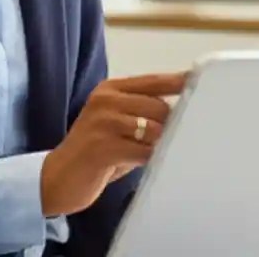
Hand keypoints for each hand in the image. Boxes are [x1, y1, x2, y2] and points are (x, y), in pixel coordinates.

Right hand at [40, 72, 186, 216]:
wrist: (57, 178)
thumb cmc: (95, 152)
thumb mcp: (115, 123)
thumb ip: (140, 111)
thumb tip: (182, 110)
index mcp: (110, 90)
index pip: (153, 81)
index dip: (178, 82)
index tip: (201, 83)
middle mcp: (106, 101)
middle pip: (158, 107)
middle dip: (170, 125)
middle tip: (172, 140)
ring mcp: (103, 123)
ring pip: (154, 129)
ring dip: (162, 145)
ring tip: (157, 154)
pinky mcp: (103, 148)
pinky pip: (143, 152)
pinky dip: (151, 159)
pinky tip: (147, 165)